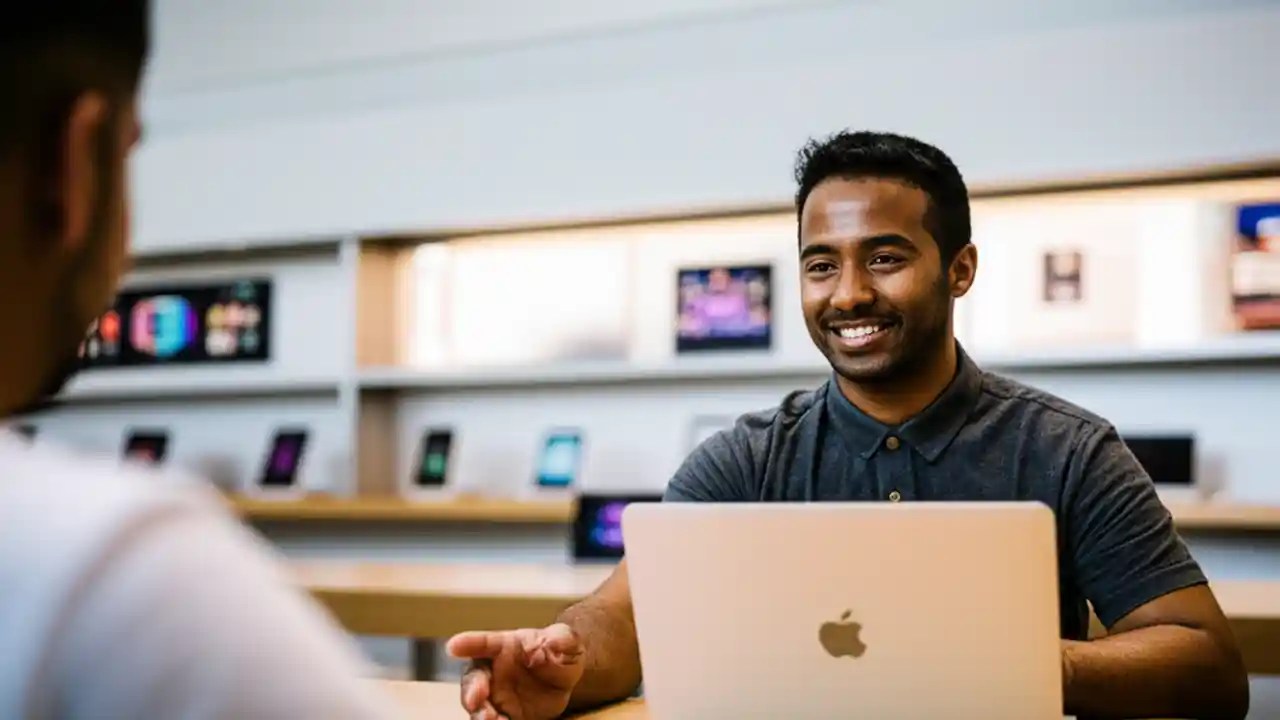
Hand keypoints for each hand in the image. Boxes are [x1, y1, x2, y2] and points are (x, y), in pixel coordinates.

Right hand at [446, 623, 585, 719]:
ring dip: (480, 714)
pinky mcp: (503, 717)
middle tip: (476, 698)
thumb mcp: (567, 642)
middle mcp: (492, 672)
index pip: (484, 643)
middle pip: (473, 680)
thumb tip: (551, 642)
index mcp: (503, 647)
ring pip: (478, 707)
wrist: (564, 680)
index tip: (453, 646)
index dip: (468, 643)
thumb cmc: (558, 652)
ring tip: (490, 719)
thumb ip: (561, 640)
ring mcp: (494, 697)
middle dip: (471, 689)